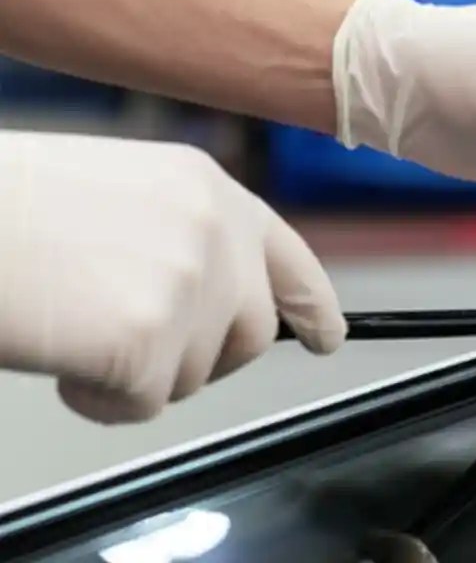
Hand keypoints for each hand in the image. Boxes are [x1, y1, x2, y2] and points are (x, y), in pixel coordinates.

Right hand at [0, 132, 345, 422]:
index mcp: (209, 188)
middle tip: (132, 342)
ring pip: (198, 374)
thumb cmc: (13, 209)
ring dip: (142, 372)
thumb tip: (222, 301)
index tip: (326, 335)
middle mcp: (217, 233)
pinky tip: (61, 353)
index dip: (312, 305)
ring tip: (76, 323)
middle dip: (202, 356)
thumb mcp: (122, 195)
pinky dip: (100, 399)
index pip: (288, 258)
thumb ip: (186, 239)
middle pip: (253, 334)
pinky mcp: (151, 342)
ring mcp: (191, 287)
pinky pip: (146, 405)